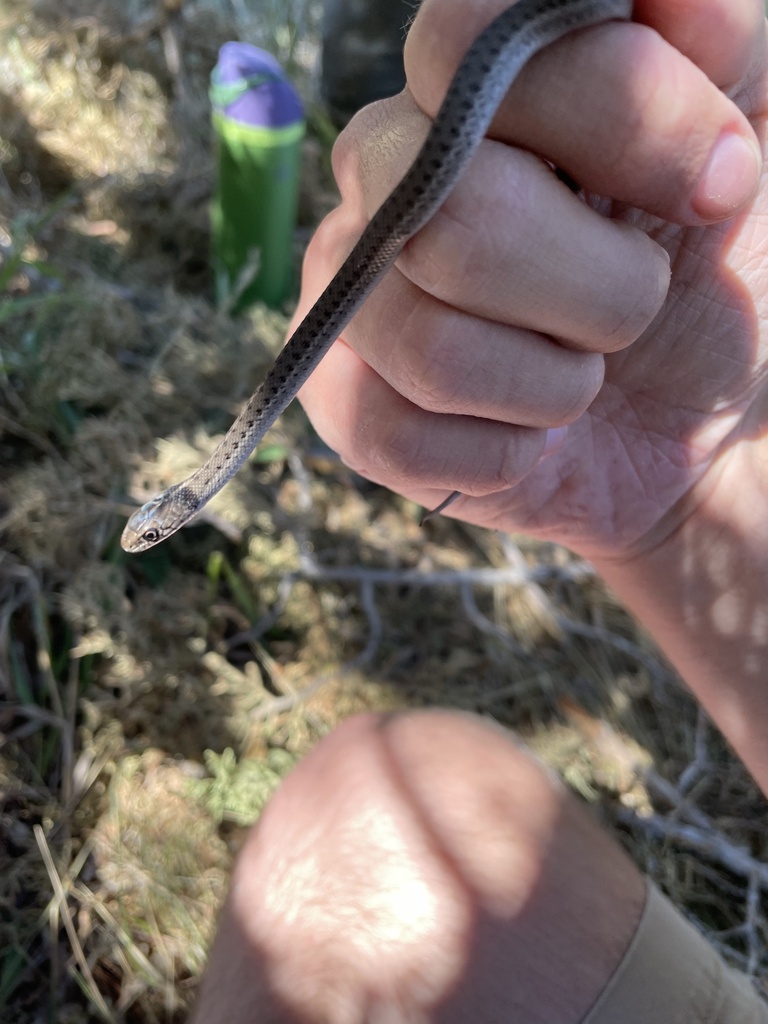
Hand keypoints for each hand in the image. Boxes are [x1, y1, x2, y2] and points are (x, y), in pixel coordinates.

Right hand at [294, 0, 765, 562]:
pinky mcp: (340, 403)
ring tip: (581, 375)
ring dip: (556, 382)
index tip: (718, 184)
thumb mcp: (752, 137)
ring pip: (434, 347)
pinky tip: (528, 436)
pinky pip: (398, 437)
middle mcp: (386, 175)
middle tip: (637, 305)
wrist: (697, 421)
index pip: (473, 38)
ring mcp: (348, 292)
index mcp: (474, 85)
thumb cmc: (716, 270)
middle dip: (603, 288)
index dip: (618, 113)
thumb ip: (717, 41)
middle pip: (457, 217)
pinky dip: (504, 453)